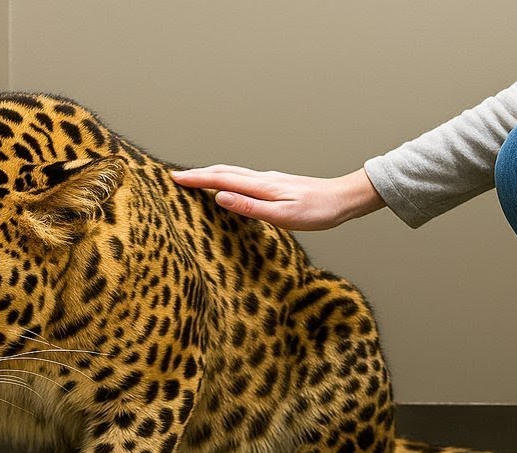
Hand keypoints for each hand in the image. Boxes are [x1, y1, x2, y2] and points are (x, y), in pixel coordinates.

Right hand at [170, 165, 385, 229]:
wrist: (343, 199)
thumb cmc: (317, 212)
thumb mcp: (282, 216)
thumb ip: (250, 207)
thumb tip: (220, 197)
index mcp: (260, 186)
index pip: (220, 180)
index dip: (196, 179)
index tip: (173, 178)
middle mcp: (262, 179)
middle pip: (223, 172)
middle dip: (197, 173)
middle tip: (175, 176)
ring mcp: (268, 180)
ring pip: (232, 173)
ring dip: (211, 174)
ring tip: (194, 178)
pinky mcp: (274, 185)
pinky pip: (242, 178)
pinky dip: (226, 178)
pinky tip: (227, 184)